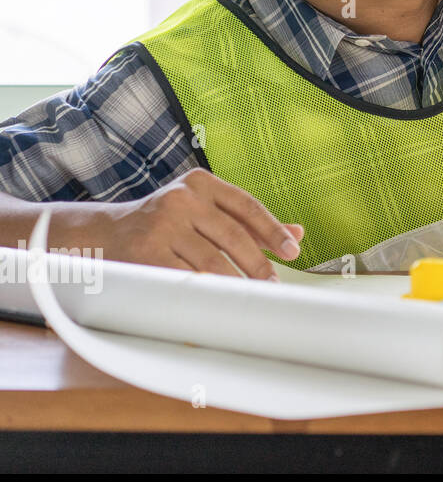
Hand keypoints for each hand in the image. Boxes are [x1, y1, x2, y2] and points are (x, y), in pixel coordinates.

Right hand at [60, 168, 302, 279]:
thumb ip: (247, 221)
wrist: (106, 233)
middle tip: (273, 284)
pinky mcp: (146, 252)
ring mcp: (161, 224)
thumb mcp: (205, 210)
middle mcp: (181, 197)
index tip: (293, 251)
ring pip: (211, 260)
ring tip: (251, 296)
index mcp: (201, 182)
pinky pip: (186, 277)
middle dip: (257, 263)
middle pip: (232, 235)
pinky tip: (220, 300)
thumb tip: (297, 233)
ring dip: (236, 282)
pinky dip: (207, 291)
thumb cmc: (168, 222)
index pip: (246, 206)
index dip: (273, 229)